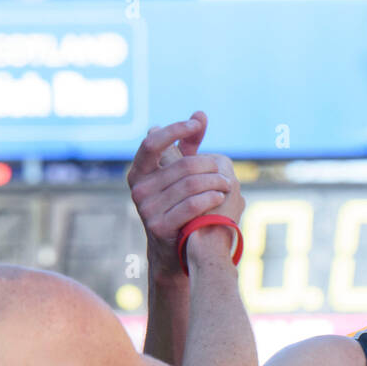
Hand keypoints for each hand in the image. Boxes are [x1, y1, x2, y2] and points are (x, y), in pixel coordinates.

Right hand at [126, 112, 241, 277]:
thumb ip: (187, 146)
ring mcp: (146, 209)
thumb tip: (200, 115)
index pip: (153, 143)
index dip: (174, 130)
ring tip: (228, 184)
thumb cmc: (178, 205)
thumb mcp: (178, 175)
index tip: (197, 124)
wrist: (174, 251)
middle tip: (226, 171)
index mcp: (138, 172)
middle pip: (182, 166)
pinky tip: (221, 196)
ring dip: (215, 182)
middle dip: (209, 166)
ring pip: (189, 185)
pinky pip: (191, 205)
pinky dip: (210, 198)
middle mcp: (138, 189)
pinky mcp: (159, 227)